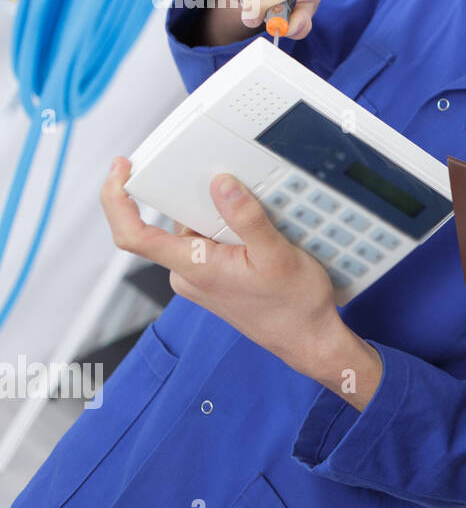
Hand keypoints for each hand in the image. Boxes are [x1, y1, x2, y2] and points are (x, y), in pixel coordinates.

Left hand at [101, 156, 342, 373]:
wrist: (307, 338)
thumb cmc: (293, 305)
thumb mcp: (277, 254)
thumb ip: (246, 217)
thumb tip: (221, 184)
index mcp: (194, 268)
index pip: (134, 235)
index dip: (116, 198)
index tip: (121, 169)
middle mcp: (187, 274)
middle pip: (171, 223)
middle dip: (200, 202)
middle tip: (236, 193)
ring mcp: (199, 278)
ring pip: (193, 232)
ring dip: (219, 218)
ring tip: (261, 226)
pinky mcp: (212, 279)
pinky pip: (208, 244)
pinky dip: (227, 232)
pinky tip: (258, 238)